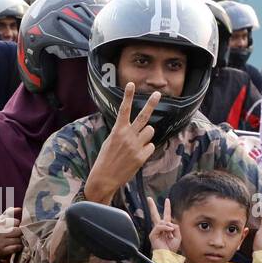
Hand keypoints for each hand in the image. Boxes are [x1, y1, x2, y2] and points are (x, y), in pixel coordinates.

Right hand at [0, 206, 22, 260]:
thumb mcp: (1, 221)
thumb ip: (9, 213)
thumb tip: (20, 209)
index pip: (16, 221)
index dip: (17, 225)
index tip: (15, 227)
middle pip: (18, 230)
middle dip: (19, 233)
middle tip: (16, 235)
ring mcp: (0, 242)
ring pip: (18, 240)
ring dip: (19, 241)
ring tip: (14, 241)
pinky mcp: (3, 250)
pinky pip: (16, 247)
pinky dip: (18, 247)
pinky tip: (14, 246)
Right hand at [84, 83, 159, 202]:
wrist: (104, 178)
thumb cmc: (106, 159)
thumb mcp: (110, 142)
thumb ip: (123, 133)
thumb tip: (137, 129)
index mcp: (117, 130)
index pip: (124, 109)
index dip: (128, 96)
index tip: (131, 84)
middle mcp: (128, 136)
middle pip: (144, 116)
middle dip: (151, 104)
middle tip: (157, 94)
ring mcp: (135, 146)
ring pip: (150, 131)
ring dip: (146, 135)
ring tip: (137, 144)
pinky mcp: (141, 156)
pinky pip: (151, 146)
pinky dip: (146, 150)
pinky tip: (137, 156)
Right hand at [146, 196, 180, 252]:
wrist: (167, 255)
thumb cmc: (172, 248)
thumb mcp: (178, 235)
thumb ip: (175, 227)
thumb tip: (169, 224)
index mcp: (166, 228)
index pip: (166, 216)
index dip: (167, 208)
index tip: (167, 200)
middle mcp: (159, 228)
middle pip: (155, 215)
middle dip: (152, 206)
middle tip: (149, 198)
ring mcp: (155, 231)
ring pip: (162, 222)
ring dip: (168, 227)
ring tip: (171, 234)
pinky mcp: (152, 234)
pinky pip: (159, 227)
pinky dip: (165, 228)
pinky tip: (168, 232)